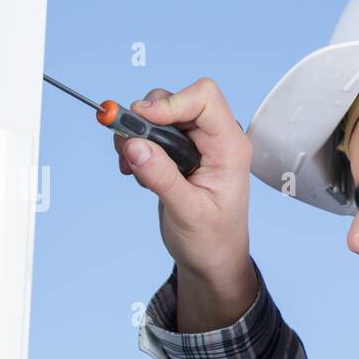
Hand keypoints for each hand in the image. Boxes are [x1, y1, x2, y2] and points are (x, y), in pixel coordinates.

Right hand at [115, 76, 252, 281]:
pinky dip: (135, 147)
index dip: (171, 103)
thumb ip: (163, 178)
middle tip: (128, 151)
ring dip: (136, 135)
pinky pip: (150, 133)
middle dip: (145, 120)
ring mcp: (196, 145)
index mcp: (230, 148)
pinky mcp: (178, 154)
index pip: (204, 98)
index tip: (143, 122)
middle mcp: (215, 139)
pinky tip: (138, 174)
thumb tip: (135, 145)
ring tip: (133, 169)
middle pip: (175, 100)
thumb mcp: (188, 213)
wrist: (212, 260)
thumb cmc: (212, 241)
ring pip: (158, 115)